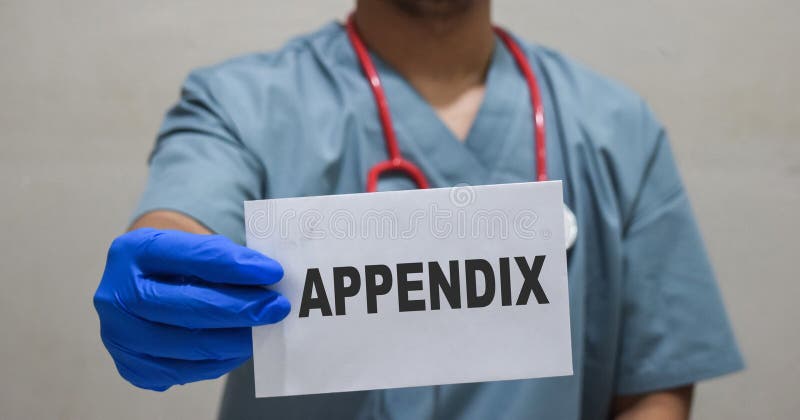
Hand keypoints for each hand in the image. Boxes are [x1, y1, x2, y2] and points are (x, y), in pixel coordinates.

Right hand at [93, 228, 289, 390]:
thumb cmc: (176, 266)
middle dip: (239, 308)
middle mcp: (115, 294)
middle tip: (275, 307)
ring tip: (264, 328)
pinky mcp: (132, 367)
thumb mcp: (191, 248)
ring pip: (186, 344)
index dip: (234, 266)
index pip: (190, 256)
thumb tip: (267, 280)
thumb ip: (225, 259)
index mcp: (133, 251)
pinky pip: (183, 370)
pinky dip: (219, 360)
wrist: (141, 290)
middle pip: (185, 306)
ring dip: (234, 339)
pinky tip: (241, 347)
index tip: (272, 271)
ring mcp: (119, 335)